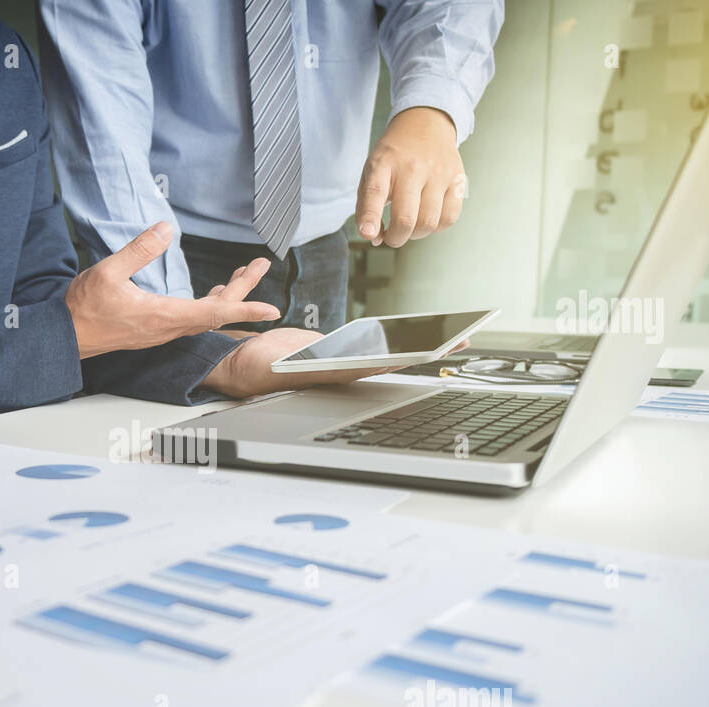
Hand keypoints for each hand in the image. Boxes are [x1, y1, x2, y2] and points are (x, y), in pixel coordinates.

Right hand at [64, 222, 279, 357]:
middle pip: (216, 311)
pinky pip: (193, 319)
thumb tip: (165, 229)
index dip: (245, 307)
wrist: (68, 336)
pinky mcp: (156, 329)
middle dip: (243, 289)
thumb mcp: (108, 271)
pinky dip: (210, 305)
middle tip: (260, 265)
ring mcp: (163, 330)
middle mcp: (168, 327)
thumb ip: (139, 250)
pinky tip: (214, 294)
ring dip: (228, 297)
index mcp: (163, 315)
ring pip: (206, 315)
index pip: (214, 312)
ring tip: (244, 275)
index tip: (271, 308)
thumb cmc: (85, 307)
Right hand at [202, 330, 470, 399]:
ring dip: (420, 341)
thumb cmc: (259, 370)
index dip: (414, 355)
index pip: (385, 363)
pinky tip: (415, 330)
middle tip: (465, 339)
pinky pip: (375, 343)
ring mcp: (347, 360)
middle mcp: (349, 370)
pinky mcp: (341, 349)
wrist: (243, 365)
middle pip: (399, 357)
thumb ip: (311, 365)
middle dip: (431, 348)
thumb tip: (341, 365)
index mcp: (339, 374)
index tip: (440, 348)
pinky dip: (397, 335)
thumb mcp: (284, 365)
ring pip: (392, 350)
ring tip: (450, 333)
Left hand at [355, 107, 465, 248]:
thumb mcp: (371, 171)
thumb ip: (366, 205)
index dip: (371, 217)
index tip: (369, 234)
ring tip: (410, 226)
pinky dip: (436, 228)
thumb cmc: (394, 156)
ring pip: (428, 222)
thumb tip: (374, 237)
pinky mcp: (457, 179)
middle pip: (405, 218)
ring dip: (415, 235)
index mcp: (384, 163)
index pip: (376, 192)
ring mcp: (438, 173)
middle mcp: (412, 167)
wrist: (425, 123)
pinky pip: (449, 218)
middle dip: (395, 238)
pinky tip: (428, 218)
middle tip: (391, 236)